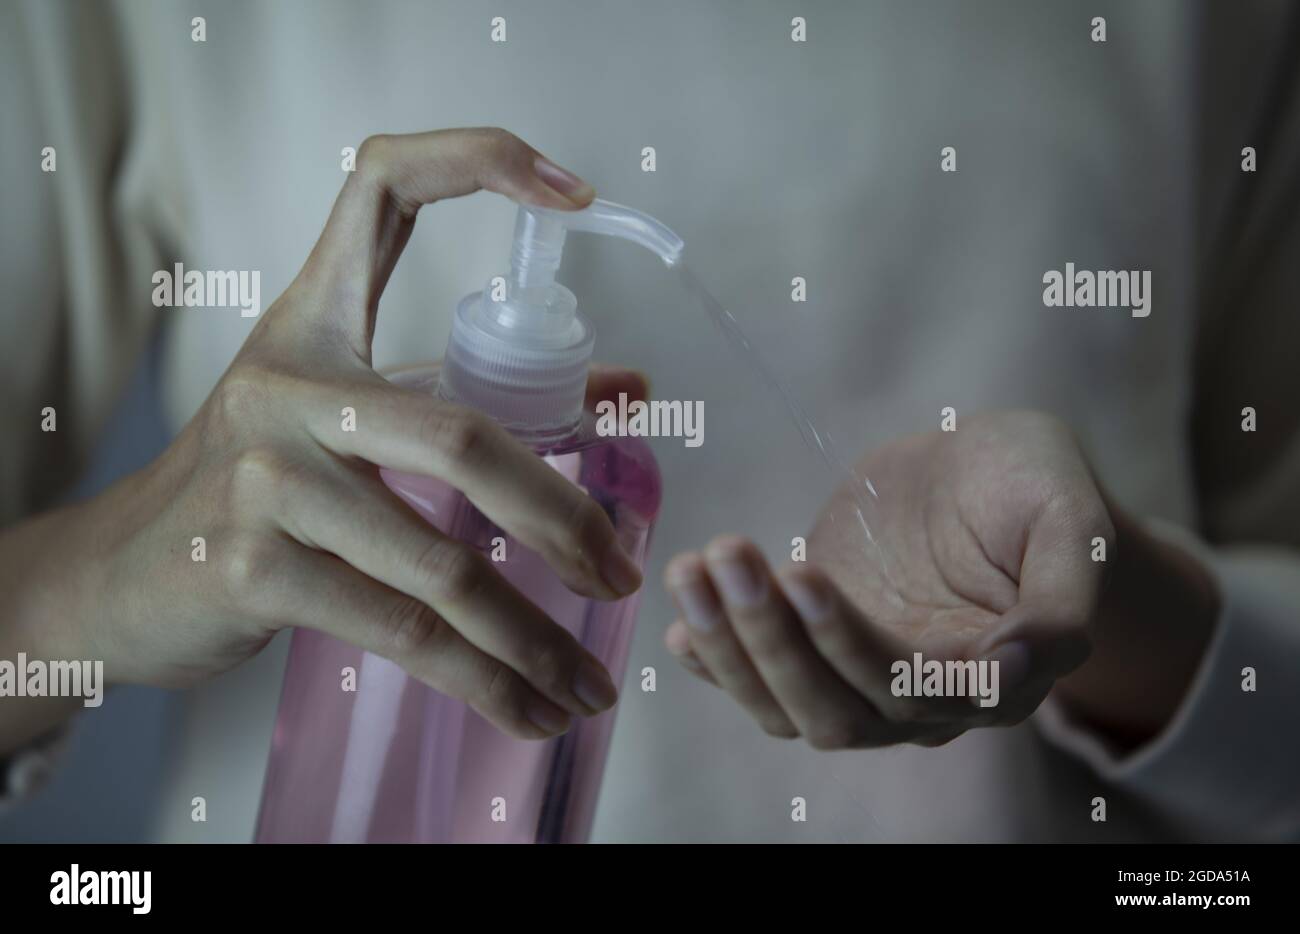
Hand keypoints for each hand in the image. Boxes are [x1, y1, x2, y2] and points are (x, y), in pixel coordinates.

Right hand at [1, 128, 644, 750]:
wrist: (122, 576)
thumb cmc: (257, 485)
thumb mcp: (349, 416)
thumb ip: (472, 395)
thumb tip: (626, 391)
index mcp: (313, 320)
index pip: (382, 188)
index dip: (478, 162)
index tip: (576, 193)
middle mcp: (288, 381)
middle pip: (464, 434)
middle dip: (564, 519)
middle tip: (621, 575)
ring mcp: (264, 475)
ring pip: (442, 560)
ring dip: (533, 634)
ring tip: (587, 682)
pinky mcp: (252, 567)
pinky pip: (400, 629)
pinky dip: (480, 680)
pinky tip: (526, 709)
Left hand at [664, 410, 1114, 748]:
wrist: (983, 470)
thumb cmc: (1033, 487)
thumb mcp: (1070, 522)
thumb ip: (1060, 601)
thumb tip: (1018, 670)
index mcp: (994, 681)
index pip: (909, 689)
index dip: (850, 644)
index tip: (801, 575)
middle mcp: (924, 701)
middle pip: (837, 711)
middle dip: (772, 642)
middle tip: (728, 554)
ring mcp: (863, 677)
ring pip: (790, 707)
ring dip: (732, 648)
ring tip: (693, 570)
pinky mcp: (817, 648)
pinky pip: (762, 685)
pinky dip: (718, 666)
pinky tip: (680, 631)